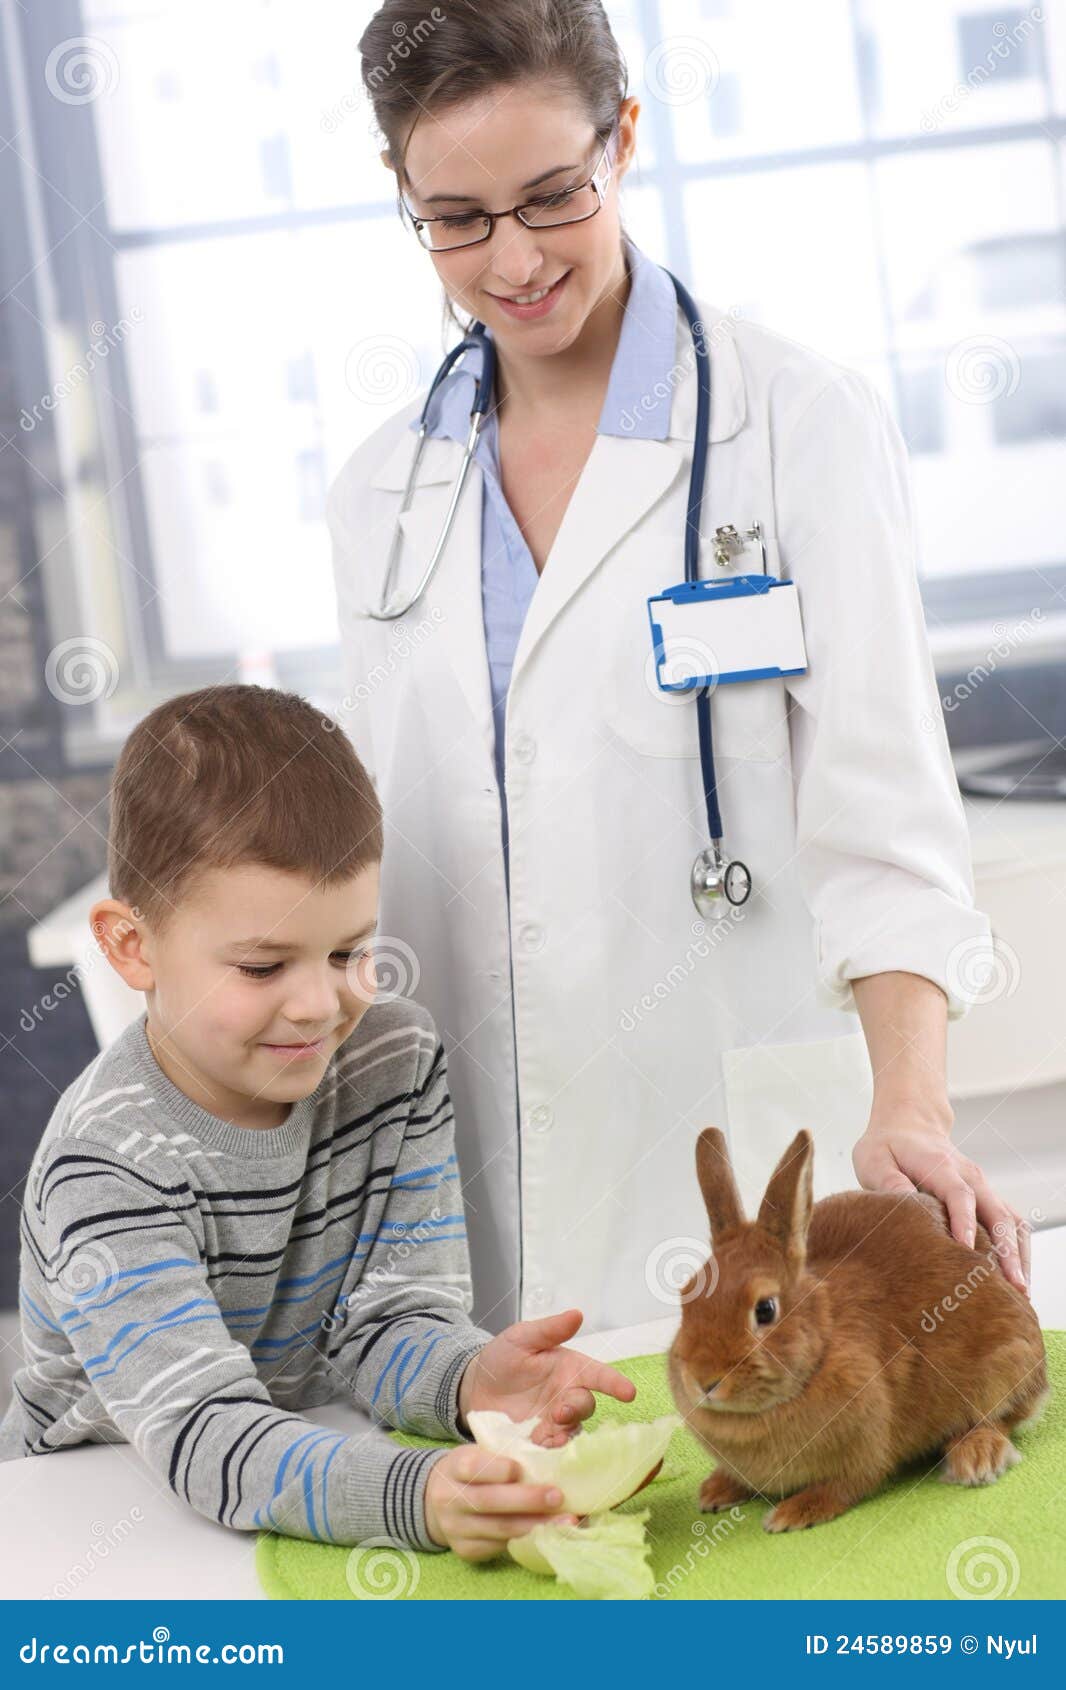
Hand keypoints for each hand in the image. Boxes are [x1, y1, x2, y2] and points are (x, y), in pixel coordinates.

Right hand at [424, 1445, 578, 1560]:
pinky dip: (527, 1540)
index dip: (499, 1469)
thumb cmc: (471, 1471)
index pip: (473, 1467)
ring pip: (500, 1529)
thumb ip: (504, 1455)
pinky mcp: (466, 1551)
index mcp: (454, 1467)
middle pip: (490, 1501)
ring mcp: (456, 1528)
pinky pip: (500, 1547)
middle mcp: (449, 1499)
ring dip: (535, 1526)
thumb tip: (552, 1456)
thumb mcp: (478, 1453)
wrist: (435, 1502)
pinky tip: (548, 1535)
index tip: (522, 1469)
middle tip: (559, 1497)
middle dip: (528, 1500)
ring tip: (565, 1521)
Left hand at [457, 1307, 636, 1444]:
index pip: (599, 1375)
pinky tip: (538, 1450)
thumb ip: (549, 1329)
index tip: (629, 1392)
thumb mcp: (521, 1338)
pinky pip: (552, 1451)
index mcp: (569, 1370)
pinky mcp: (539, 1442)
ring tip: (548, 1436)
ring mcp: (554, 1423)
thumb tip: (577, 1314)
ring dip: (565, 1435)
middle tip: (559, 1411)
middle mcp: (567, 1397)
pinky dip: (549, 1452)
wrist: (475, 1388)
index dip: (615, 1383)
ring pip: (573, 1432)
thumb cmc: (503, 1358)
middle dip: (578, 1409)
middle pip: (586, 1407)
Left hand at [853, 1094, 1030, 1295]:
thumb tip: (905, 1208)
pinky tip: (1015, 1279)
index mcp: (940, 1165)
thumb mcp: (874, 1158)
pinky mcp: (986, 1198)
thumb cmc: (888, 1146)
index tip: (967, 1250)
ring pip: (1011, 1221)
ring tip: (1021, 1292)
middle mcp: (970, 1176)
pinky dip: (1018, 1250)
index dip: (965, 1222)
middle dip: (1007, 1251)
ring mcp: (983, 1187)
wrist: (910, 1123)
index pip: (960, 1194)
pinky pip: (1011, 1223)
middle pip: (998, 1213)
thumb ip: (889, 1183)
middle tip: (1013, 1286)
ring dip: (1019, 1254)